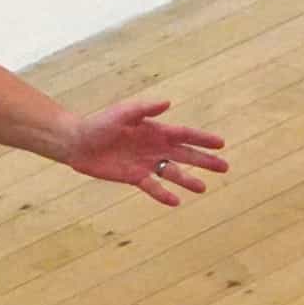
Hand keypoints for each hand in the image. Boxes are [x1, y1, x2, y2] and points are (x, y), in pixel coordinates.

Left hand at [62, 99, 227, 205]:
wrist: (79, 142)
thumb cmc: (100, 123)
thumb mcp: (123, 113)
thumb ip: (145, 109)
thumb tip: (167, 103)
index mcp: (156, 130)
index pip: (185, 135)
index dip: (203, 139)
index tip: (221, 144)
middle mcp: (155, 147)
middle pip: (185, 155)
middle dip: (204, 161)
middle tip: (224, 168)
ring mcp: (145, 163)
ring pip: (172, 173)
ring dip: (187, 180)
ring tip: (202, 189)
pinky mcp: (133, 177)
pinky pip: (152, 187)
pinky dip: (163, 194)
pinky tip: (176, 201)